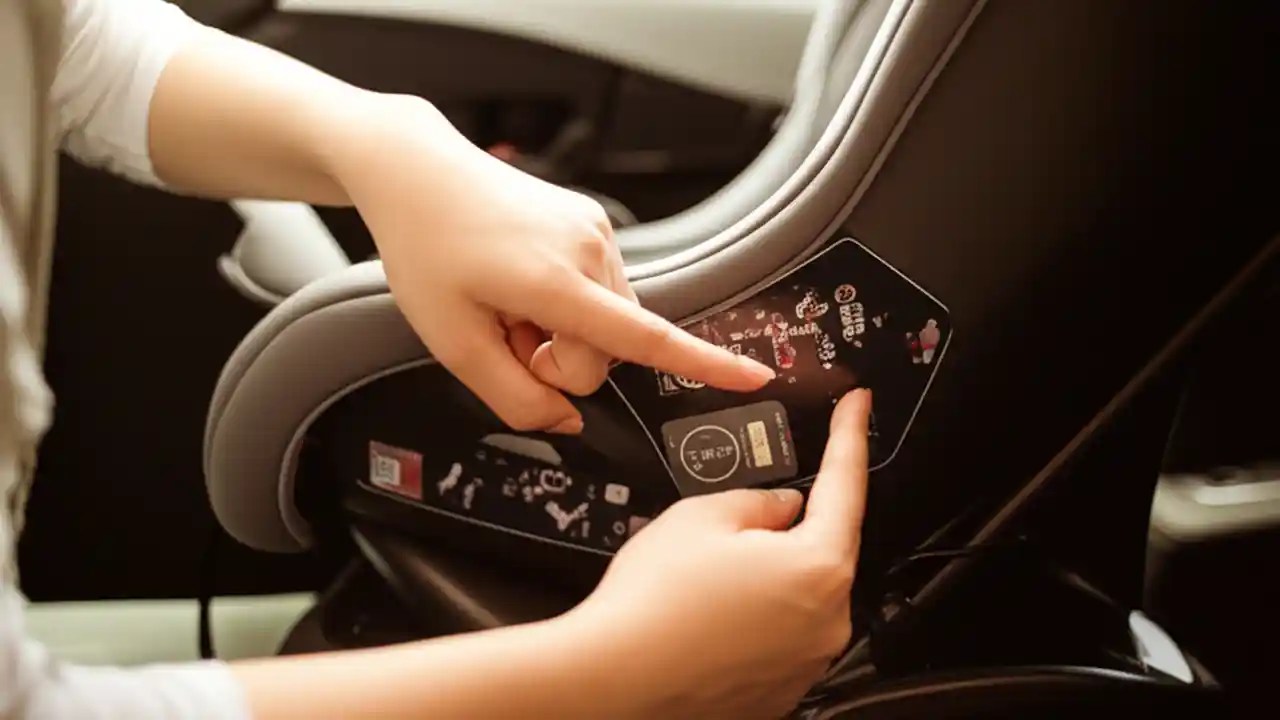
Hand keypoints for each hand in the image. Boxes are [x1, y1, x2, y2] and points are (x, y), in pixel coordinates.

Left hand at [333, 98, 773, 432]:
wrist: (419, 172)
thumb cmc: (426, 248)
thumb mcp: (452, 343)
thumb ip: (514, 398)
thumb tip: (567, 420)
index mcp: (557, 282)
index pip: (645, 337)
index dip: (705, 363)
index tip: (755, 375)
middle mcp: (590, 251)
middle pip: (608, 350)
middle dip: (559, 361)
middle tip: (503, 335)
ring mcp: (596, 232)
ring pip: (606, 322)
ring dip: (561, 331)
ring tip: (508, 302)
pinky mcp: (593, 221)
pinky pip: (598, 289)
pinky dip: (564, 301)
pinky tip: (522, 281)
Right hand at [569, 390, 871, 719]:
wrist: (614, 680)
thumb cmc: (653, 604)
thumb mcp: (703, 515)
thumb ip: (757, 500)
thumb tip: (779, 508)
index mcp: (818, 567)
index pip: (846, 484)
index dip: (850, 436)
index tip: (858, 407)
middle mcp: (826, 622)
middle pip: (823, 548)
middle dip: (789, 524)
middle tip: (736, 521)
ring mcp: (806, 662)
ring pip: (799, 595)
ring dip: (768, 577)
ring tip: (705, 581)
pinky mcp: (780, 691)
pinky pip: (780, 637)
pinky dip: (754, 620)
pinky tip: (708, 616)